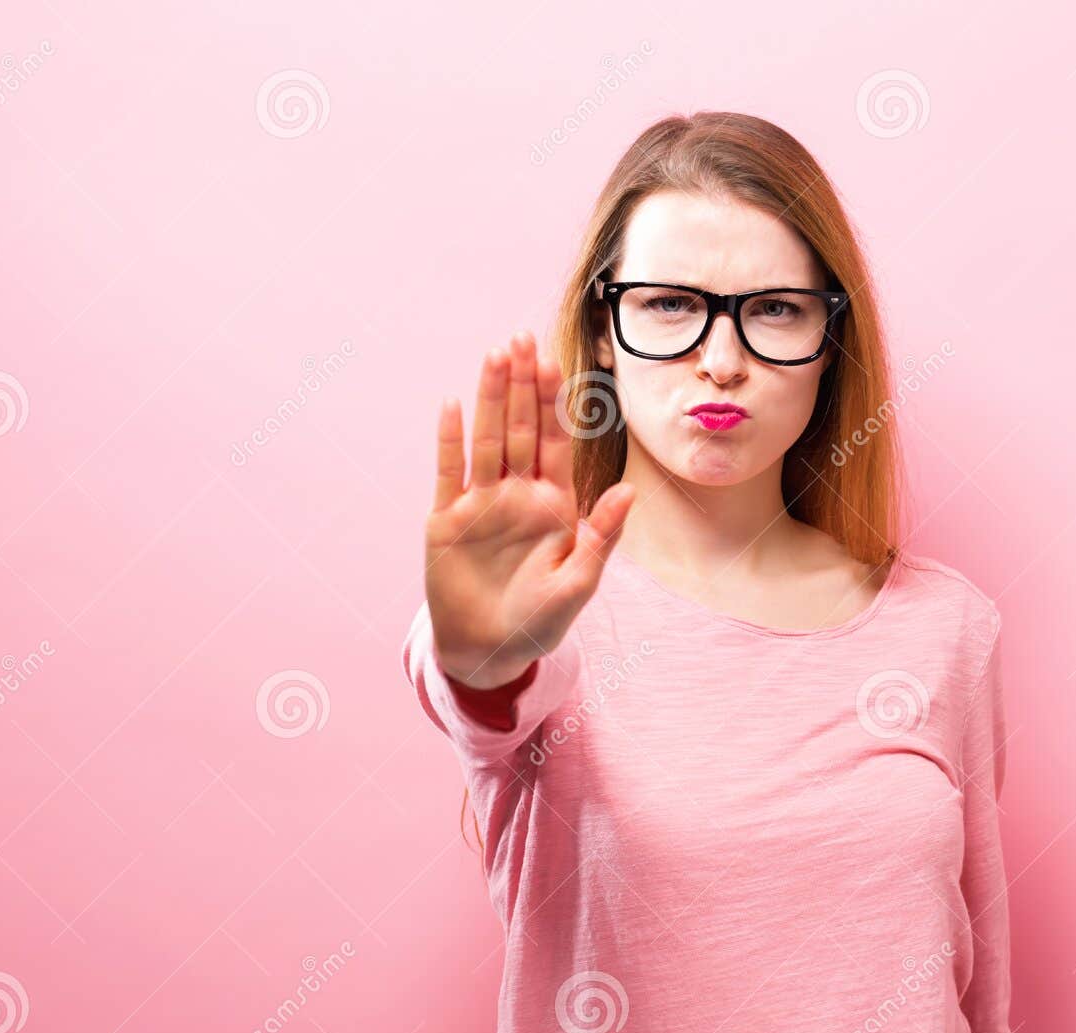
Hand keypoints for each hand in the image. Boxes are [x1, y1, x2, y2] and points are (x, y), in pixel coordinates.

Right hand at [424, 330, 634, 689]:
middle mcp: (516, 495)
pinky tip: (452, 405)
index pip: (554, 442)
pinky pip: (449, 473)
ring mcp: (480, 504)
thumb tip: (628, 491)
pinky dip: (450, 440)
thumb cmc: (537, 623)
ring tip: (493, 356)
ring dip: (490, 399)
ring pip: (487, 440)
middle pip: (520, 430)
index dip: (553, 402)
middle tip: (520, 339)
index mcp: (552, 505)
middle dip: (521, 385)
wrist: (487, 652)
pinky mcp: (447, 521)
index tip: (553, 361)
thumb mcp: (577, 585)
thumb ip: (601, 537)